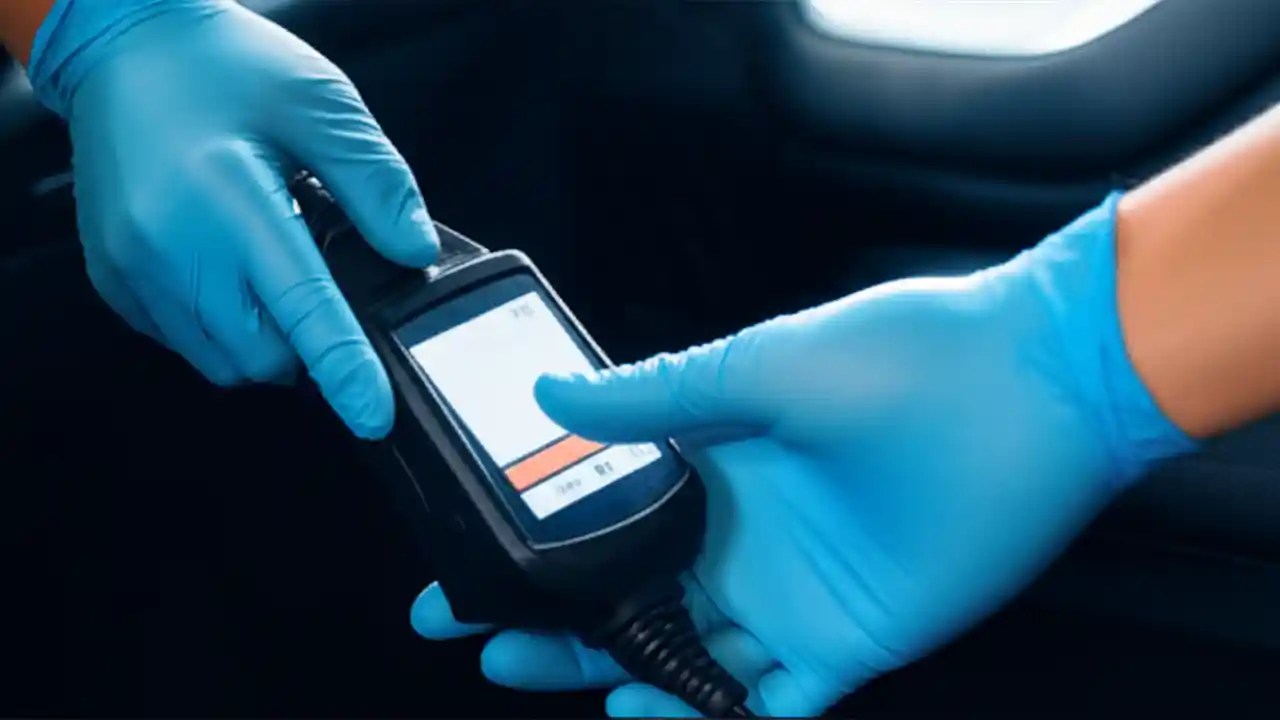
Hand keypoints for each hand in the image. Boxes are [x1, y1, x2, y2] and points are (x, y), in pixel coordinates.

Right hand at [29, 0, 436, 437]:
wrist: (123, 46)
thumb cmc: (219, 66)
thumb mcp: (319, 104)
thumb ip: (375, 182)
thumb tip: (415, 251)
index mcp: (228, 201)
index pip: (302, 311)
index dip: (345, 371)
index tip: (374, 416)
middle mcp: (170, 247)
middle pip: (263, 357)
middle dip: (308, 347)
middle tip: (324, 288)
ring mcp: (132, 270)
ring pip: (221, 361)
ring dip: (266, 341)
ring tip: (275, 272)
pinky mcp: (114, 280)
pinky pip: (183, 340)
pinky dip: (222, 327)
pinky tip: (233, 271)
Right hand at [409, 196, 1196, 715]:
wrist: (1026, 388)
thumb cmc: (895, 358)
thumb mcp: (753, 369)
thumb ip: (651, 398)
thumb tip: (547, 393)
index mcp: (717, 469)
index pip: (607, 523)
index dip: (541, 547)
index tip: (473, 560)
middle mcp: (745, 537)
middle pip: (631, 599)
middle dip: (553, 622)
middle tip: (478, 636)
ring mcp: (793, 594)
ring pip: (688, 657)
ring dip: (621, 676)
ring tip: (547, 679)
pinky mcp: (851, 640)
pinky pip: (776, 702)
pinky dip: (720, 718)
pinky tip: (656, 714)